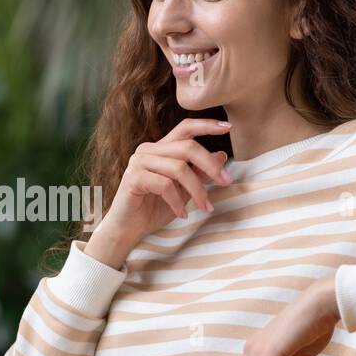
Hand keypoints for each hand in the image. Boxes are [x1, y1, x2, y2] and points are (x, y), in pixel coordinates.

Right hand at [94, 119, 232, 256]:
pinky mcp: (133, 177)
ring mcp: (139, 162)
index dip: (206, 125)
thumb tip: (221, 155)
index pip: (185, 128)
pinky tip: (181, 214)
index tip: (228, 127)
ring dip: (197, 190)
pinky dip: (178, 201)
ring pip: (179, 168)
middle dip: (211, 165)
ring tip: (204, 207)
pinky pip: (165, 185)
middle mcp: (148, 150)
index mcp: (160, 149)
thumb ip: (199, 173)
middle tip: (226, 182)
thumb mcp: (184, 191)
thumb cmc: (153, 210)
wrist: (128, 230)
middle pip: (187, 147)